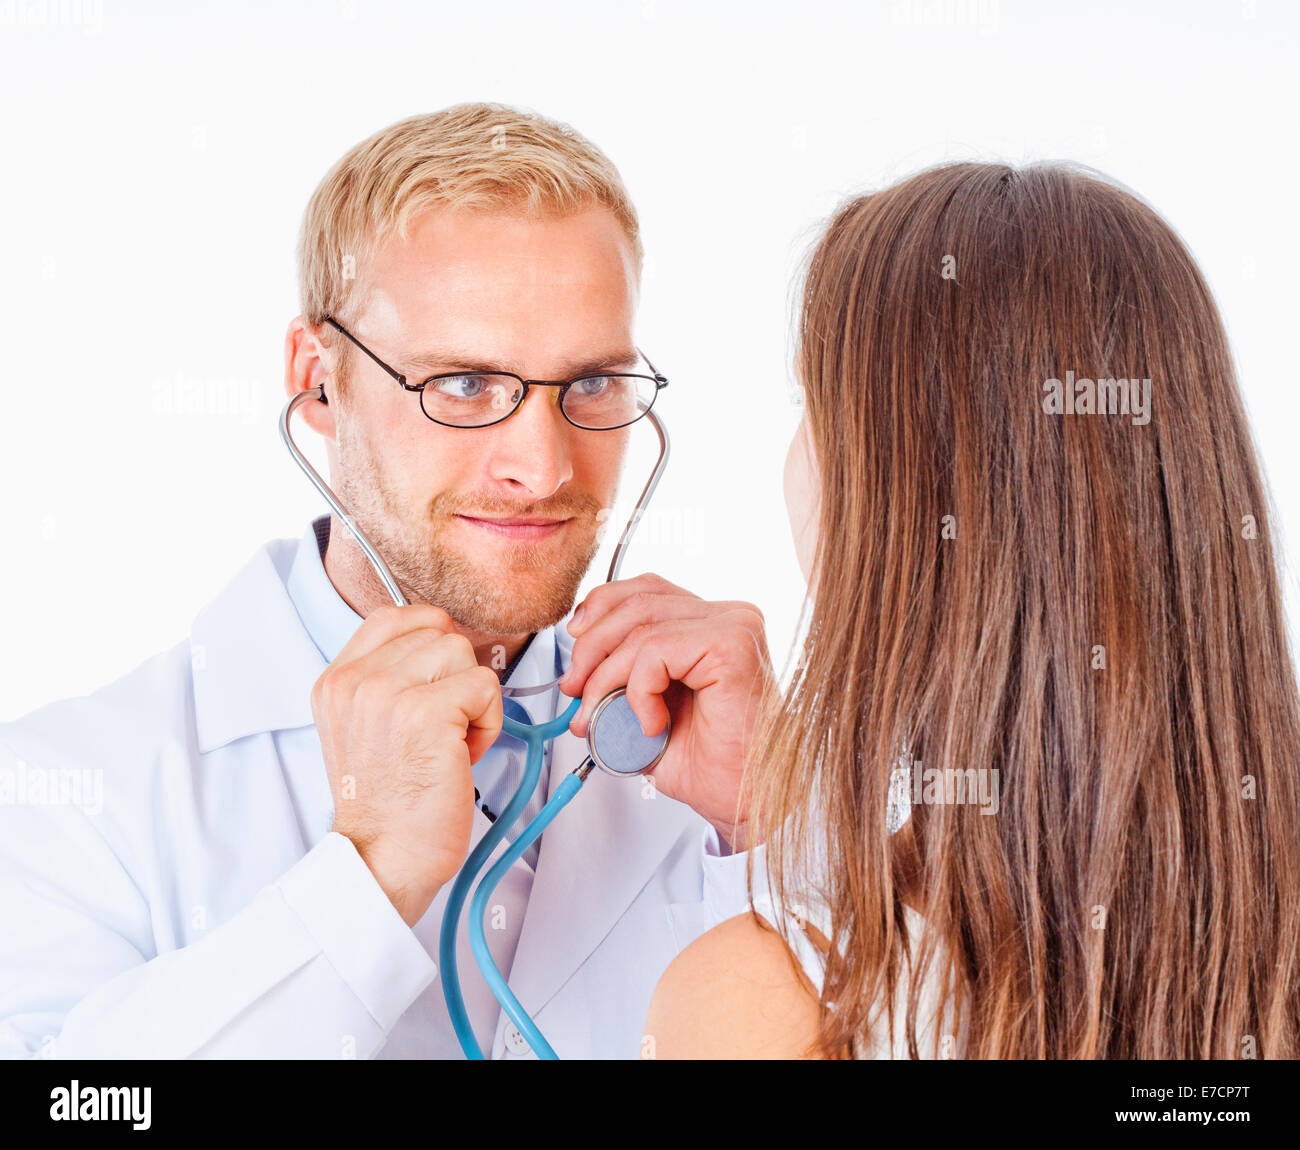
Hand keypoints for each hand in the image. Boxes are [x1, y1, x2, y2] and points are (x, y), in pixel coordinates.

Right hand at [311, 604, 502, 925]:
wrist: (383, 858)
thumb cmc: (389, 801)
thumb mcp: (363, 726)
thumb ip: (387, 677)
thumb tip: (443, 638)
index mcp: (335, 680)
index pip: (396, 616)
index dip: (431, 645)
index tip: (433, 691)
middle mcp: (354, 680)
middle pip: (439, 632)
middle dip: (454, 678)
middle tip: (438, 730)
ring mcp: (386, 693)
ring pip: (463, 653)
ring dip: (472, 700)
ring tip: (448, 742)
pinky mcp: (426, 712)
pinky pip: (485, 685)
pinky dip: (488, 723)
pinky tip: (461, 755)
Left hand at [559, 574, 774, 850]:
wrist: (746, 803)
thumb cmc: (711, 764)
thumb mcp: (647, 708)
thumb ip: (621, 674)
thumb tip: (576, 665)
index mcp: (712, 623)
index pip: (646, 589)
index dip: (601, 609)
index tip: (574, 643)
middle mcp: (730, 616)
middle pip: (637, 602)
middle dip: (591, 648)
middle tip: (575, 693)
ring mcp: (736, 626)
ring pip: (641, 626)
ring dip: (605, 677)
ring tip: (602, 718)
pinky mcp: (733, 645)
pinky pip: (656, 650)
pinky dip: (637, 690)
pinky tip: (651, 724)